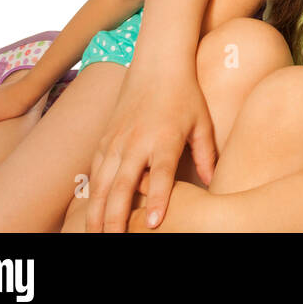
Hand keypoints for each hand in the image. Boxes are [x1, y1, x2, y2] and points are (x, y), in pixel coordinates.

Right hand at [86, 68, 215, 232]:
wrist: (156, 64)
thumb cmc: (185, 95)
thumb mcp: (202, 123)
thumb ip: (207, 154)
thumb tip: (212, 181)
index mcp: (165, 139)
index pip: (161, 176)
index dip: (158, 200)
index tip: (154, 224)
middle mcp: (136, 141)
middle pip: (123, 186)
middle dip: (116, 218)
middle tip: (114, 240)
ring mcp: (116, 141)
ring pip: (101, 184)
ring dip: (97, 212)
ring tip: (95, 235)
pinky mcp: (104, 139)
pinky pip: (94, 172)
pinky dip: (90, 194)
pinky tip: (90, 212)